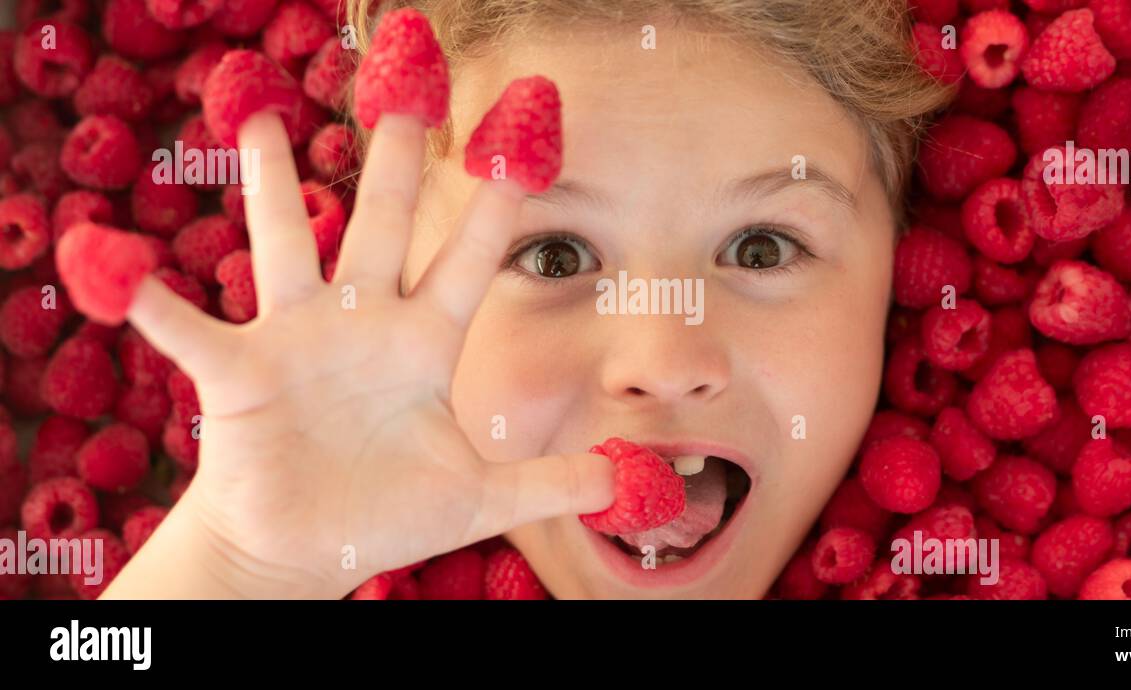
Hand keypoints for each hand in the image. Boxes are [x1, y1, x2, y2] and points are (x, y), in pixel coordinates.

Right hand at [103, 111, 612, 598]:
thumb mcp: (477, 500)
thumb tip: (621, 483)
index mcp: (424, 344)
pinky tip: (121, 270)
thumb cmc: (385, 515)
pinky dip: (156, 305)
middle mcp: (363, 324)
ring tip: (262, 116)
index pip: (469, 258)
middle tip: (407, 87)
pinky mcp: (240, 375)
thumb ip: (546, 484)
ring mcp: (297, 340)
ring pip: (287, 243)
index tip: (523, 142)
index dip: (498, 203)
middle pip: (384, 222)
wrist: (302, 550)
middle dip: (396, 158)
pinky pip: (191, 333)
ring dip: (273, 185)